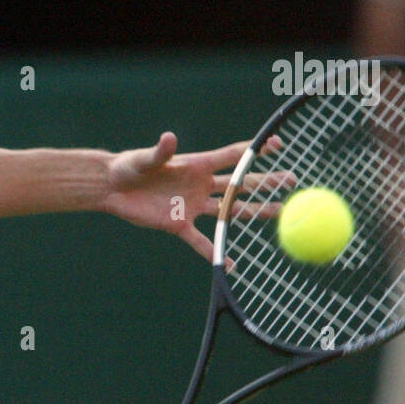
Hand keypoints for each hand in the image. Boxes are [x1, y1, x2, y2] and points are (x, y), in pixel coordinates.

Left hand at [101, 132, 292, 264]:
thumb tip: (169, 139)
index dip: (255, 150)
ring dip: (252, 212)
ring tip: (279, 212)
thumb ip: (159, 152)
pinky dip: (213, 251)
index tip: (278, 145)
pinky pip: (200, 240)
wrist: (112, 188)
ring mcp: (192, 205)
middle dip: (266, 182)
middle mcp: (199, 185)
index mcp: (195, 164)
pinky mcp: (178, 224)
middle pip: (239, 184)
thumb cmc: (128, 166)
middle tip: (291, 181)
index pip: (231, 156)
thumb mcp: (143, 159)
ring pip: (228, 210)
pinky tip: (230, 264)